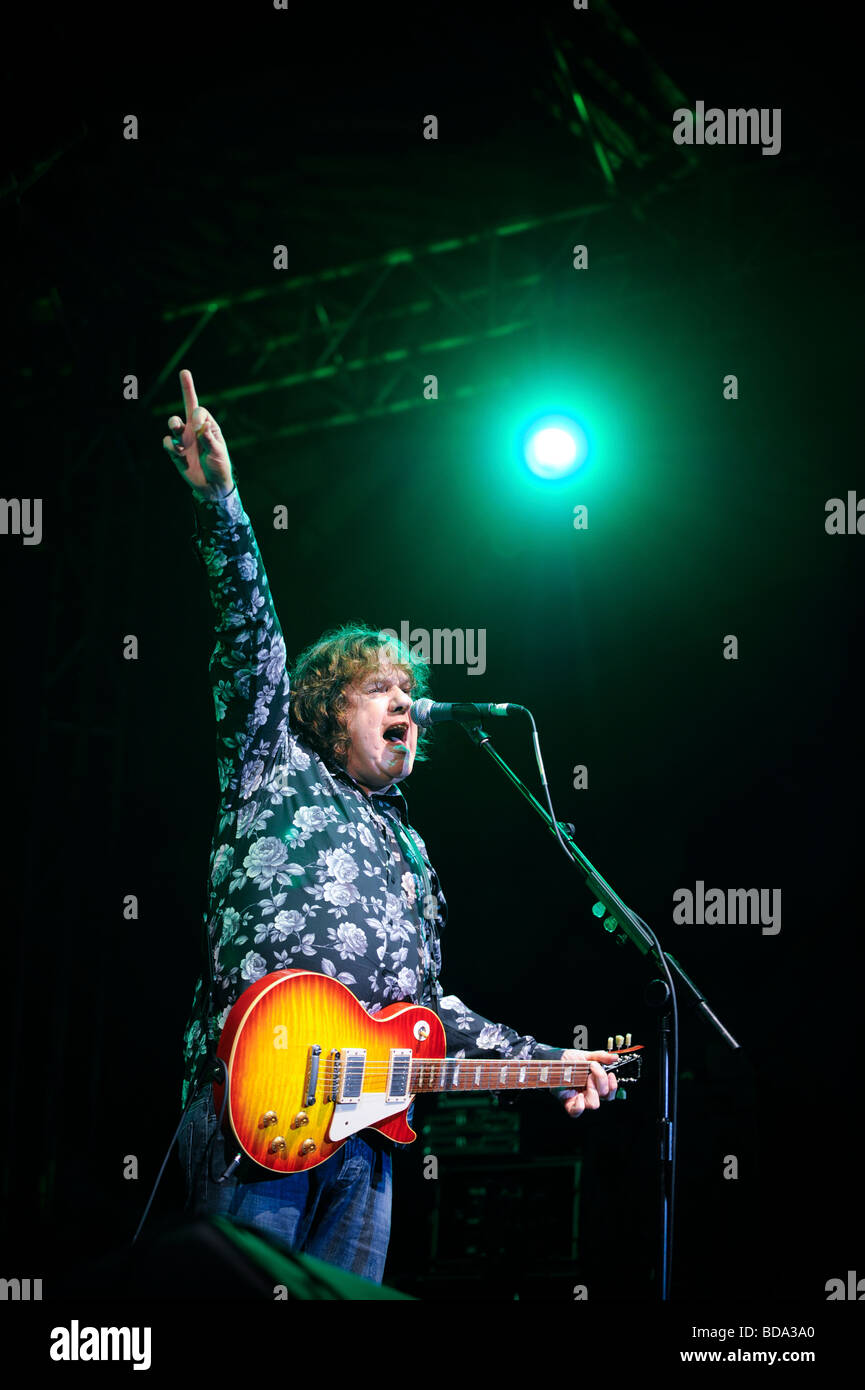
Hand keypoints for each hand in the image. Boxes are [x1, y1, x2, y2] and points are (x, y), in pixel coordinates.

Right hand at [162, 368, 233, 496]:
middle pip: (188, 404)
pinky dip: (171, 447)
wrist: (213, 486)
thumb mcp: (218, 453)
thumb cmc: (220, 467)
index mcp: (208, 427)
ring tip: (176, 428)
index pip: (200, 410)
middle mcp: (195, 430)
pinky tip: (178, 454)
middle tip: (185, 374)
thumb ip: (208, 438)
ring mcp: (184, 440)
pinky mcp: (176, 452)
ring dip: (173, 424)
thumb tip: (198, 425)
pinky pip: (168, 443)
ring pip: (173, 423)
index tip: (198, 427)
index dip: (197, 416)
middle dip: (187, 386)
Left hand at [559, 1048, 617, 1117]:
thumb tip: (615, 1057)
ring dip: (593, 1089)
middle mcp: (588, 1094)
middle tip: (592, 1070)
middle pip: (605, 1097)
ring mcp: (579, 1099)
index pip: (609, 1093)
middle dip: (601, 1081)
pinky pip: (575, 1112)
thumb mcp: (586, 1056)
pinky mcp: (568, 1102)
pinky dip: (580, 1106)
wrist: (555, 1059)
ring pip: (594, 1104)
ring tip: (586, 1078)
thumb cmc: (570, 1059)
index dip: (613, 1086)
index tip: (611, 1074)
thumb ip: (601, 1057)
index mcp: (595, 1086)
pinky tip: (579, 1095)